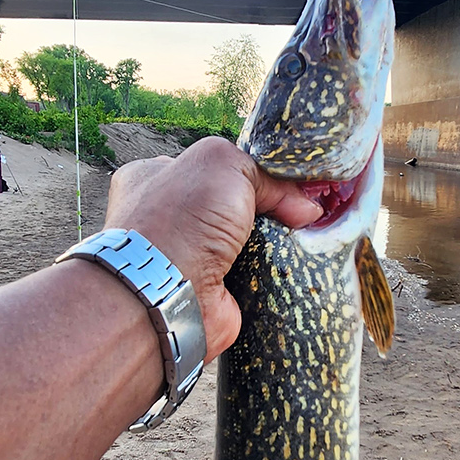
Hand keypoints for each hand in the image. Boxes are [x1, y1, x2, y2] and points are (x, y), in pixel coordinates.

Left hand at [104, 137, 321, 360]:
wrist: (163, 296)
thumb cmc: (179, 221)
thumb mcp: (223, 163)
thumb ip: (264, 173)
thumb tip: (302, 205)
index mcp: (157, 178)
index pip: (213, 168)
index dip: (251, 172)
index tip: (287, 181)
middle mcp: (169, 219)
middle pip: (233, 207)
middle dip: (266, 210)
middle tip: (298, 212)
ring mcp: (189, 259)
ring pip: (247, 243)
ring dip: (273, 242)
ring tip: (300, 237)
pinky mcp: (212, 294)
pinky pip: (254, 278)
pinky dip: (274, 274)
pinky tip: (291, 264)